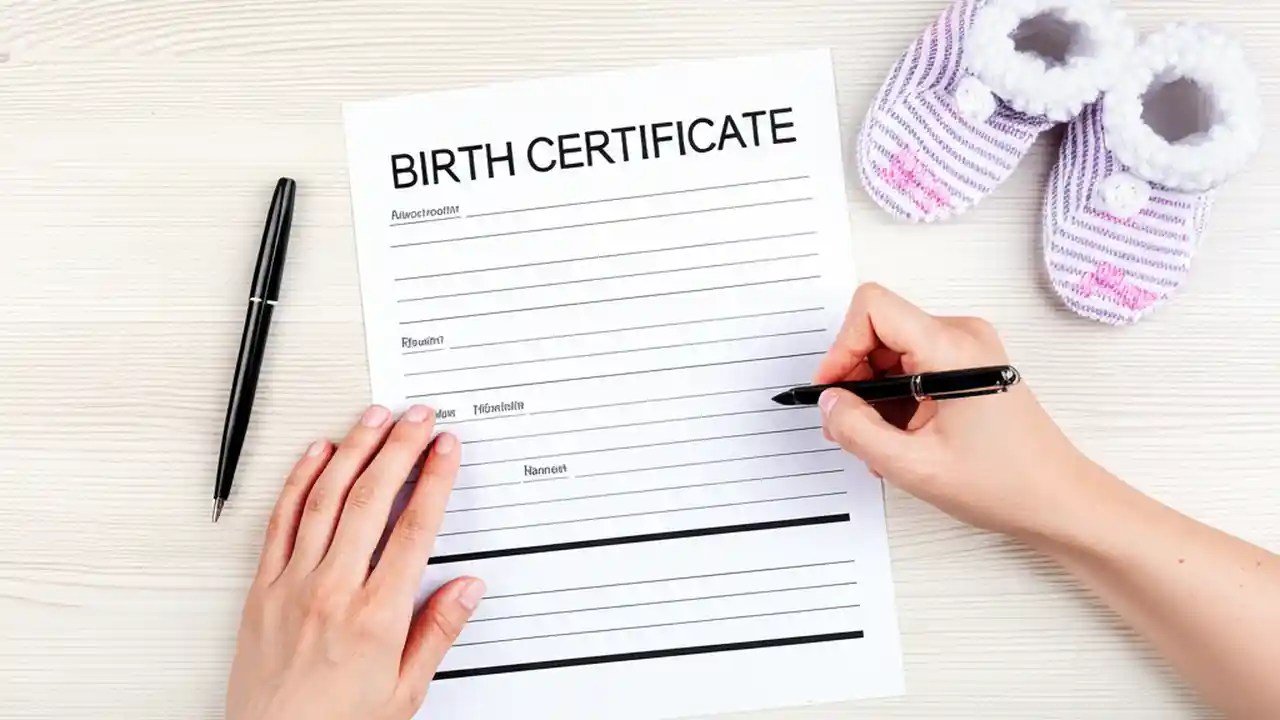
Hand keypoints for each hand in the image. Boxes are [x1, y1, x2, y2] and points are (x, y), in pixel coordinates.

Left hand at [226, 405, 483, 719]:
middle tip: (417, 417)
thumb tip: (467, 590)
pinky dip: (299, 480)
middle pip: (371, 499)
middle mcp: (333, 590)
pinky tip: (315, 454)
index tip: (445, 449)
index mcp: (376, 616)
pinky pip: (281, 520)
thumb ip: (437, 633)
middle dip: (399, 448)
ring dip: (354, 450)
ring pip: (326, 498)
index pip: (413, 527)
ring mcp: (293, 584)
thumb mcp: (404, 691)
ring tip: (373, 419)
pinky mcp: (262, 588)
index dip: (434, 478)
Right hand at [814, 284, 1095, 539]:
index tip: (834, 389)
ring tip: (880, 441)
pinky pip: (913, 365)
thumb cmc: (1006, 482)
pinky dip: (896, 398)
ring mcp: (968, 349)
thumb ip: (857, 430)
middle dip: (854, 376)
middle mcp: (962, 336)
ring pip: (893, 350)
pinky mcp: (970, 365)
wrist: (1059, 499)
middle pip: (880, 329)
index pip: (872, 308)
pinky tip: (900, 437)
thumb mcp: (913, 465)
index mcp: (952, 349)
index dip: (841, 346)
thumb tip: (829, 403)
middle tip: (847, 423)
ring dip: (874, 393)